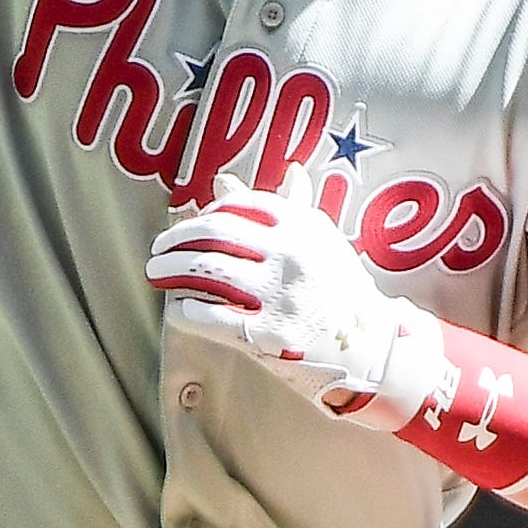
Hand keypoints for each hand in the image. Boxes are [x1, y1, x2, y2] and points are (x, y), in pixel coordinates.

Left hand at [147, 169, 444, 427]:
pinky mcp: (268, 337)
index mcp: (301, 227)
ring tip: (156, 272)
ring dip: (170, 270)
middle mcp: (289, 256)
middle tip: (158, 247)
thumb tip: (224, 180)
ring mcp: (278, 296)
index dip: (206, 213)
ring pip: (205, 271)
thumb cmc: (339, 289)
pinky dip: (184, 309)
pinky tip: (178, 307)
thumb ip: (272, 207)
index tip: (190, 224)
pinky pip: (209, 317)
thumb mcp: (315, 240)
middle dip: (175, 239)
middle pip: (213, 233)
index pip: (239, 205)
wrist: (372, 348)